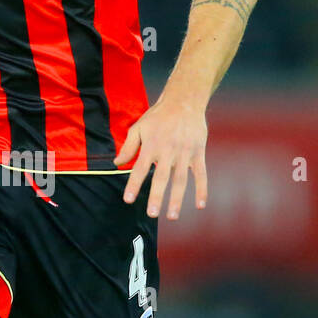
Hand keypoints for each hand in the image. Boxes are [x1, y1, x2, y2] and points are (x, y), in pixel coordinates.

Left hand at [114, 94, 207, 219]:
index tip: (128, 200)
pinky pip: (201, 174)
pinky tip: (199, 205)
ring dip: (177, 199)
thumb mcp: (139, 127)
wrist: (184, 100)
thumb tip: (116, 164)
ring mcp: (185, 153)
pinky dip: (202, 189)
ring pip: (181, 180)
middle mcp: (168, 150)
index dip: (134, 184)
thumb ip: (128, 147)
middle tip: (152, 214)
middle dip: (156, 197)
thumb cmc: (158, 116)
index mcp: (151, 145)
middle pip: (161, 177)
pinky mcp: (198, 153)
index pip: (140, 168)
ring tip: (172, 216)